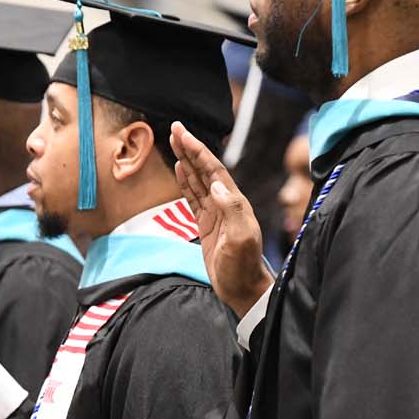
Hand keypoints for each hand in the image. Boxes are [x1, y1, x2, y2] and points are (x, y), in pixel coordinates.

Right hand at [170, 120, 271, 317]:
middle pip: (204, 169)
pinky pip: (194, 198)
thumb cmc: (243, 266)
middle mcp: (226, 203)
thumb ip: (231, 210)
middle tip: (175, 128)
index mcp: (234, 203)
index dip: (198, 151)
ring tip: (174, 142)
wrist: (242, 290)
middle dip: (190, 148)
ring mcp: (215, 214)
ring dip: (186, 161)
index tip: (183, 134)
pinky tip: (180, 170)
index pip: (213, 170)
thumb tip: (216, 185)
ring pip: (198, 180)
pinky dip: (186, 182)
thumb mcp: (240, 239)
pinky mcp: (206, 225)